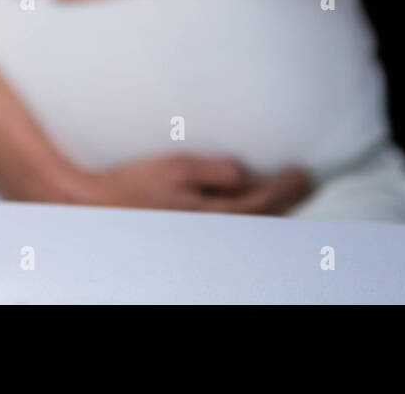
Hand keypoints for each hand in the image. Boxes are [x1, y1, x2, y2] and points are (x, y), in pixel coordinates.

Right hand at [66, 154, 314, 214]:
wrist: (96, 207)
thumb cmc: (132, 185)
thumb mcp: (173, 169)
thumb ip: (212, 171)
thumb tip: (243, 173)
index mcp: (208, 214)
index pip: (261, 204)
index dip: (286, 190)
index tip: (304, 174)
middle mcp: (208, 229)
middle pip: (260, 219)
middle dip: (287, 200)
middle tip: (307, 181)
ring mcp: (199, 234)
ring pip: (247, 226)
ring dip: (273, 210)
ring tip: (291, 192)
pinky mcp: (189, 230)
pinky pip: (230, 225)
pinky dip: (251, 216)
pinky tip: (256, 206)